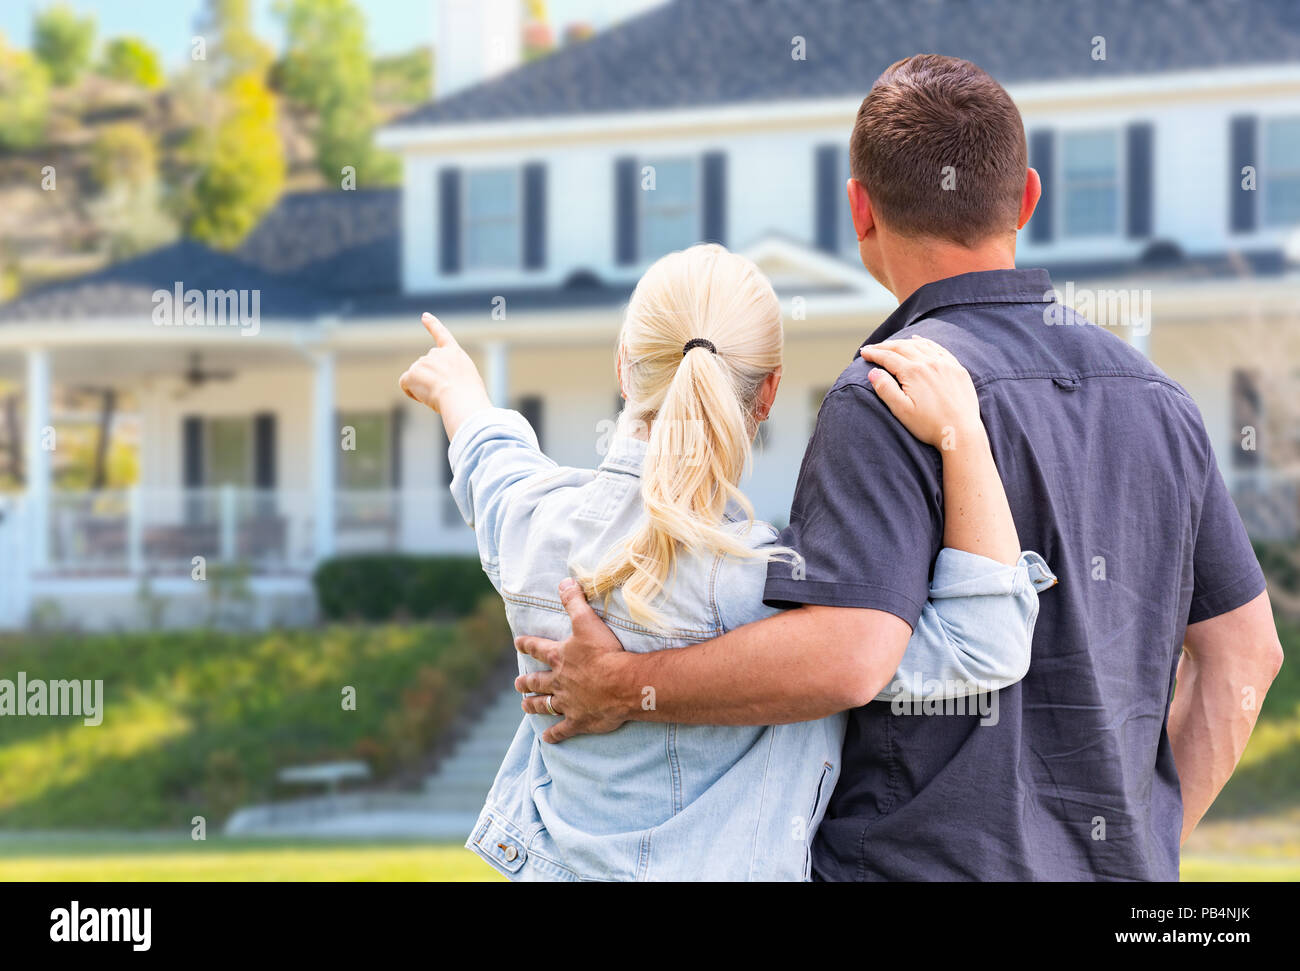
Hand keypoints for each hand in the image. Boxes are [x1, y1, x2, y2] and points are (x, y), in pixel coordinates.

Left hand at [398, 313, 490, 435]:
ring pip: (417, 379)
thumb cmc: (470, 397)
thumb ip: (453, 378)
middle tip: (446, 393)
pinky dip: (411, 392)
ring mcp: (423, 362)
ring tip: (439, 396)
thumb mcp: (468, 382)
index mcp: (454, 353)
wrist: (461, 398)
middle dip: (431, 380)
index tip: (424, 316)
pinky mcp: (412, 373)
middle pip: (427, 368)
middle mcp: (437, 354)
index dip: (433, 325)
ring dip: (424, 389)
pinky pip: (405, 385)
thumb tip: (438, 389)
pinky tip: (424, 397)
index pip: (442, 335)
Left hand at [513, 579, 632, 742]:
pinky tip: (547, 739)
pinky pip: (562, 730)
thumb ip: (574, 601)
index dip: (527, 644)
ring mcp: (567, 703)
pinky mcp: (578, 721)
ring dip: (534, 705)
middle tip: (518, 683)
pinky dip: (554, 735)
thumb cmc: (605, 652)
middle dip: (526, 682)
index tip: (518, 643)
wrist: (622, 683)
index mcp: (560, 657)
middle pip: (537, 681)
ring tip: (525, 706)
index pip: (538, 648)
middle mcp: (559, 681)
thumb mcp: (588, 621)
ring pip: (544, 705)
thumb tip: (563, 581)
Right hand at [860, 336, 983, 449]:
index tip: (864, 353)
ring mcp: (945, 364)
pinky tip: (918, 340)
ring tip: (891, 344)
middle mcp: (930, 363)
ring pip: (920, 345)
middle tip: (873, 348)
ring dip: (903, 342)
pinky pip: (938, 348)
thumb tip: (873, 372)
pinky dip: (925, 342)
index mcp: (914, 372)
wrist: (962, 432)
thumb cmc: (929, 426)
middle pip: (902, 347)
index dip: (874, 354)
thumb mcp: (902, 411)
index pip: (889, 357)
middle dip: (885, 346)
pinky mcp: (957, 369)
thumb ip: (886, 389)